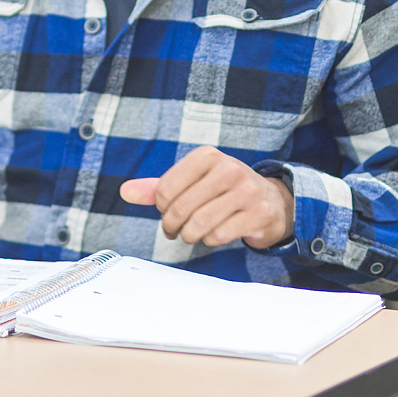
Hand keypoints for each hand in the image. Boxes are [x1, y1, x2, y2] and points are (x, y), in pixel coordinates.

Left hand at [118, 146, 295, 249]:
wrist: (272, 201)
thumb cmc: (224, 191)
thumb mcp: (192, 182)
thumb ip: (158, 187)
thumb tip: (125, 191)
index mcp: (207, 156)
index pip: (166, 189)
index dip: (161, 208)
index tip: (168, 212)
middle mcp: (229, 168)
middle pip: (180, 208)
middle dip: (172, 226)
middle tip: (175, 231)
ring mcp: (246, 190)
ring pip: (199, 224)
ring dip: (190, 236)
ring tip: (192, 234)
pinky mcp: (258, 213)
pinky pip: (219, 235)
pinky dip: (210, 240)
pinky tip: (215, 234)